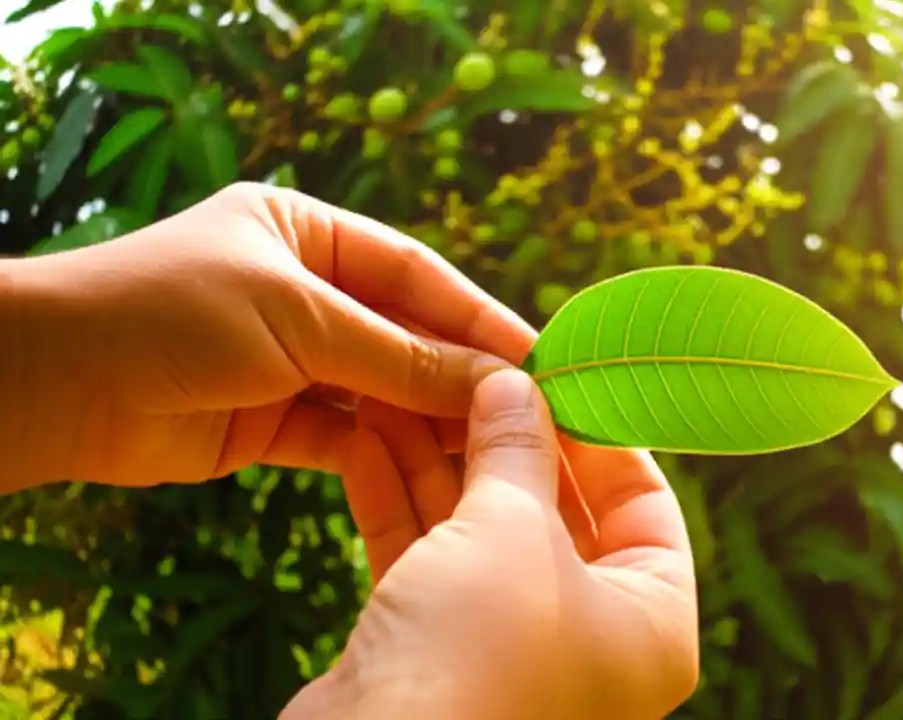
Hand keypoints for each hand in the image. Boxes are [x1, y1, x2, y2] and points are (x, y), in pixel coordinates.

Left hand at [0, 182, 528, 489]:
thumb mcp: (299, 318)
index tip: (537, 354)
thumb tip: (493, 381)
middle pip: (403, 334)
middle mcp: (304, 291)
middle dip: (459, 373)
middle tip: (529, 412)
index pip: (414, 273)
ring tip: (492, 448)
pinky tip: (433, 468)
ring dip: (429, 417)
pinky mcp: (273, 420)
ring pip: (380, 390)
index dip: (476, 314)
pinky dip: (385, 450)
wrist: (55, 385)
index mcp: (305, 233)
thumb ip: (398, 356)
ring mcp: (289, 358)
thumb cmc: (173, 313)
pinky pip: (347, 434)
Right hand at [281, 370, 698, 718]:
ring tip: (402, 388)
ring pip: (482, 530)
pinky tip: (365, 439)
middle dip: (503, 437)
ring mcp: (512, 648)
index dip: (597, 430)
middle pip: (556, 510)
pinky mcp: (436, 654)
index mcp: (651, 622)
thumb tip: (515, 383)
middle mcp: (592, 640)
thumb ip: (517, 451)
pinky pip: (430, 562)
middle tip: (467, 371)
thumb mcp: (511, 532)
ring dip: (440, 459)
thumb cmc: (476, 655)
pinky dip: (401, 502)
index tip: (552, 369)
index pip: (643, 502)